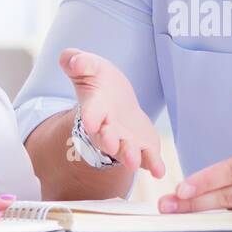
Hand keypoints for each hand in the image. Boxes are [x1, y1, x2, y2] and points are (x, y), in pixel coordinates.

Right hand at [59, 49, 164, 175]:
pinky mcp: (143, 145)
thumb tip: (72, 59)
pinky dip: (152, 164)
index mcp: (95, 108)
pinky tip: (159, 172)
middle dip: (108, 141)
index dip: (90, 117)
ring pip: (125, 151)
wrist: (117, 102)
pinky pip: (148, 158)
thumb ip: (81, 63)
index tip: (89, 122)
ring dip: (128, 156)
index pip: (90, 113)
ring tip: (132, 162)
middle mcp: (107, 129)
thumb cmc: (101, 84)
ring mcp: (125, 140)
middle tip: (111, 144)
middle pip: (105, 138)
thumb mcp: (91, 68)